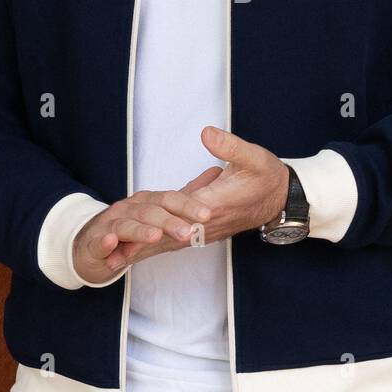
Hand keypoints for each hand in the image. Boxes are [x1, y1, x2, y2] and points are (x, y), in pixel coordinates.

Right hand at [72, 171, 220, 284]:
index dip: (188, 206)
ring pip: (127, 225)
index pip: (170, 200)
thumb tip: (216, 172)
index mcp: (148, 201)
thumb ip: (187, 196)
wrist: (91, 244)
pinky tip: (111, 243)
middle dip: (170, 221)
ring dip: (141, 231)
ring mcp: (111, 223)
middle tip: (188, 232)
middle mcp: (130, 208)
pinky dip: (105, 242)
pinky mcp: (95, 242)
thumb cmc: (131, 225)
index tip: (207, 214)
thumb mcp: (159, 211)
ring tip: (155, 236)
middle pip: (151, 212)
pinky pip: (100, 241)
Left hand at [100, 127, 289, 270]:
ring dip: (145, 250)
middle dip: (140, 244)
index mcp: (215, 203)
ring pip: (170, 242)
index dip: (154, 220)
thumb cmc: (267, 175)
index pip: (179, 213)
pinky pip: (177, 242)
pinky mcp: (205, 231)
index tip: (130, 227)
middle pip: (169, 236)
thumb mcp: (253, 156)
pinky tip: (139, 250)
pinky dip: (157, 247)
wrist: (282, 198)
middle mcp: (208, 222)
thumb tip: (206, 134)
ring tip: (115, 257)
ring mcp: (207, 230)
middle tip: (110, 251)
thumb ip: (229, 146)